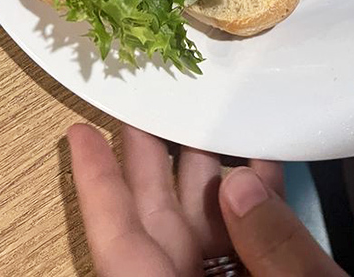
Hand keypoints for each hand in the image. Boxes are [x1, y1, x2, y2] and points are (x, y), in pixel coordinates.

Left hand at [68, 123, 346, 276]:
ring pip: (203, 227)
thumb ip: (273, 251)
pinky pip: (243, 242)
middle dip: (153, 161)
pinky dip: (253, 203)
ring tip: (206, 116)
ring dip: (209, 173)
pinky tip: (262, 162)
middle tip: (147, 103)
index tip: (80, 134)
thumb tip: (238, 186)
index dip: (97, 186)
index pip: (120, 244)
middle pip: (157, 224)